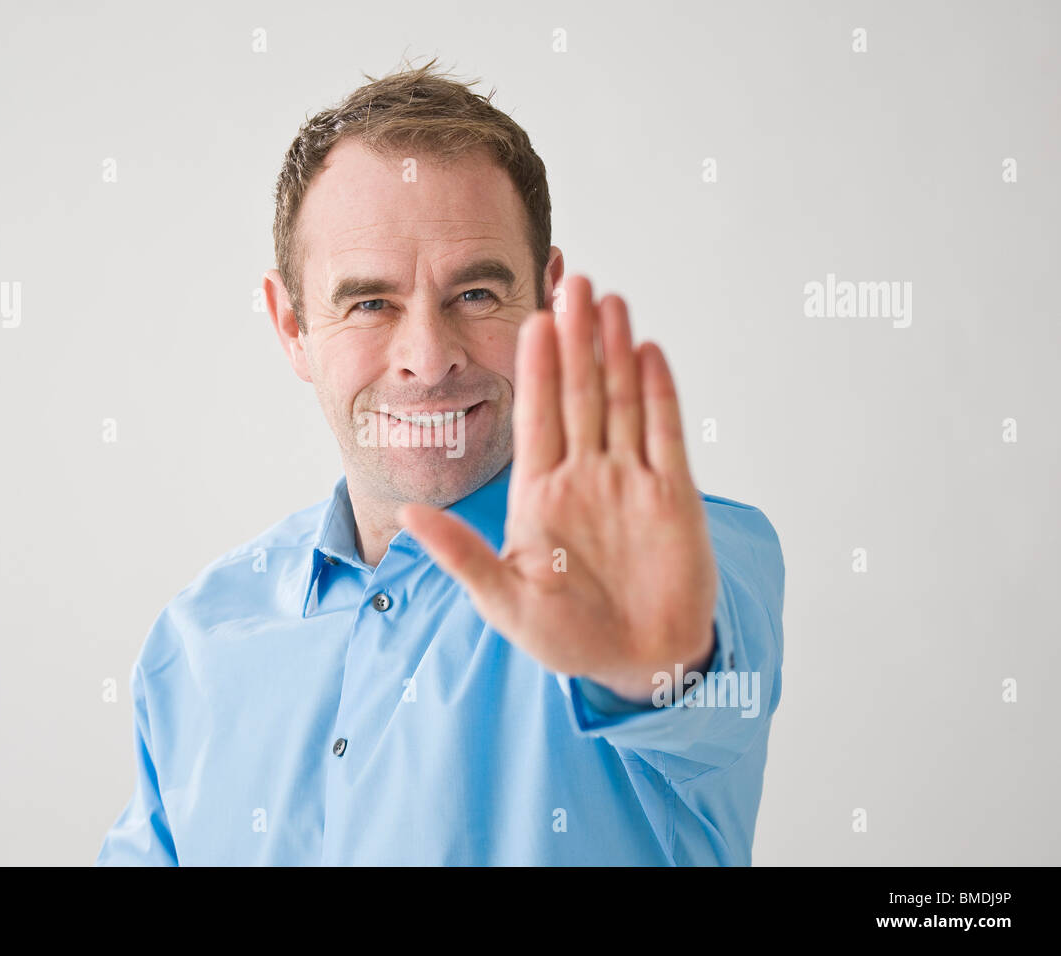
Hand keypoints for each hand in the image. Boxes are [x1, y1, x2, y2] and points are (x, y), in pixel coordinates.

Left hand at [399, 275, 717, 701]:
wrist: (638, 665)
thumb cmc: (566, 637)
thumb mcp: (504, 600)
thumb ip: (462, 555)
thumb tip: (408, 518)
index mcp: (541, 493)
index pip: (536, 416)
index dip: (536, 368)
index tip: (530, 320)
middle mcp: (584, 476)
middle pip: (579, 394)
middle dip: (575, 340)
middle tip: (573, 282)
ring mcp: (629, 481)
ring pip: (622, 402)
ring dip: (616, 352)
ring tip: (610, 302)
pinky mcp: (673, 496)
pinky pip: (663, 435)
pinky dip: (658, 394)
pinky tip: (648, 352)